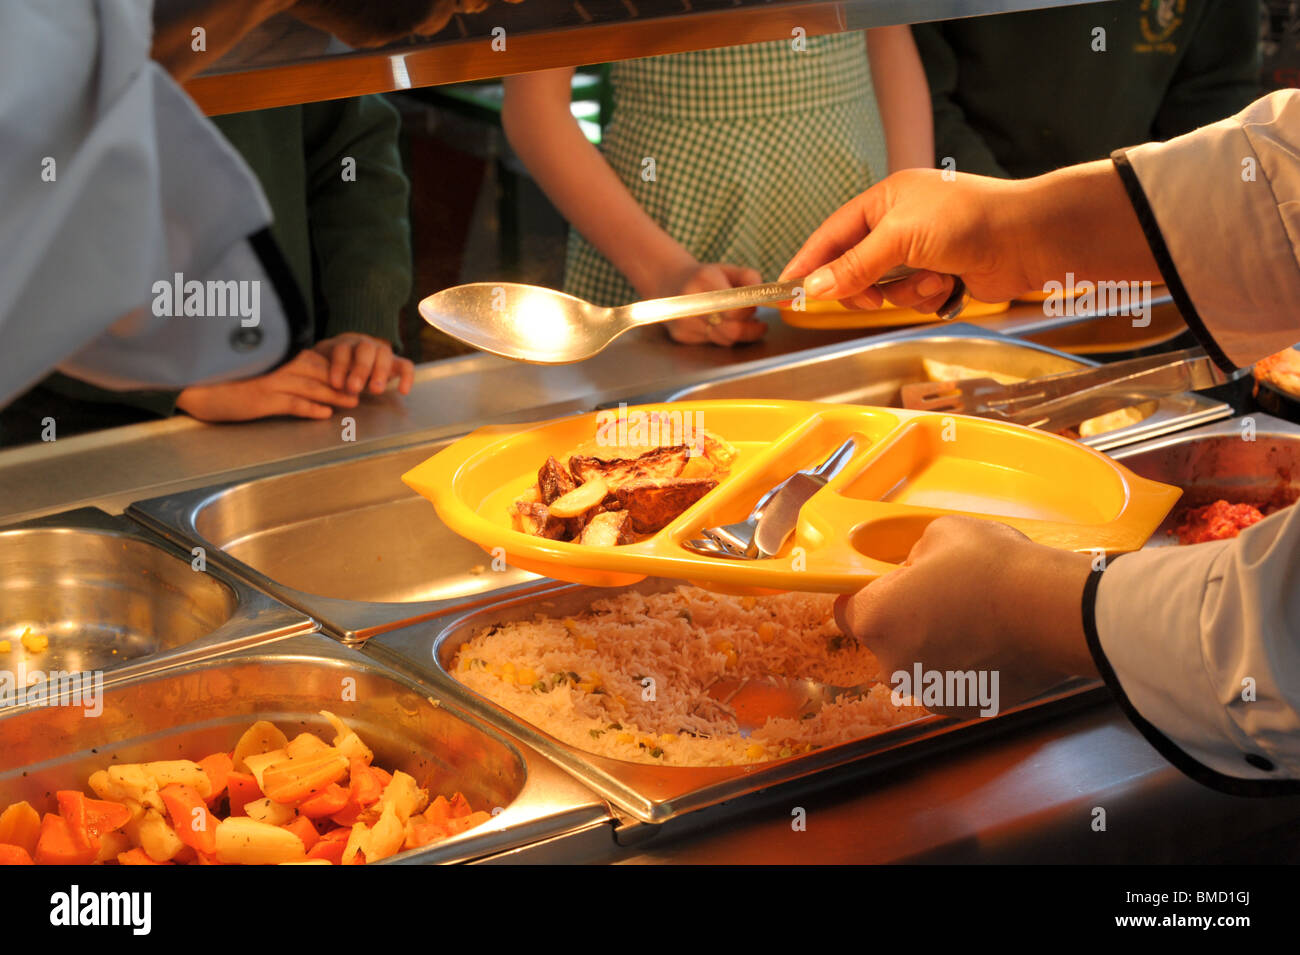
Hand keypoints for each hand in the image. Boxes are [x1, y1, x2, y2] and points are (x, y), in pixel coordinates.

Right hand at [176, 349, 358, 421]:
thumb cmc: (224, 378)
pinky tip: (325, 414)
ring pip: (311, 387)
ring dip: (334, 395)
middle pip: (318, 371)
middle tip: (361, 388)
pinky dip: (311, 408)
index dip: (335, 367)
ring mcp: (270, 381)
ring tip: (352, 402)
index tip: (352, 373)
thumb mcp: (254, 366)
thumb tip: (301, 371)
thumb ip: (277, 364)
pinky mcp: (263, 399)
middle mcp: (276, 364)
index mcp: (275, 354)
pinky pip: (293, 404)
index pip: (312, 358)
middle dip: (342, 380)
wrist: (196, 388)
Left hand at [313, 333, 413, 396]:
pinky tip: (403, 391)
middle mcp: (363, 345)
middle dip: (359, 369)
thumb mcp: (321, 366)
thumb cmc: (334, 368)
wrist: (354, 357)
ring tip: (375, 391)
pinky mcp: (396, 362)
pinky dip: (407, 377)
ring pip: (384, 355)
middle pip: (364, 350)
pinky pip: (406, 365)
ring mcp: (382, 352)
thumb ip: (315, 370)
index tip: (336, 384)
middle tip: (354, 388)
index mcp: (343, 345)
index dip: (339, 367)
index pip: (342, 350)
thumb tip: (296, 372)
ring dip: (379, 373)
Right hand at [650, 263, 768, 345]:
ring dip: (736, 333)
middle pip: (730, 330)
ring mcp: (683, 320)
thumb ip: (750, 279)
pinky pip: (711, 343)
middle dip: (749, 330)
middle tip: (759, 326)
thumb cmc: (706, 277)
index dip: (749, 313)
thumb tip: (765, 295)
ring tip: (739, 323)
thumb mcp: (728, 270)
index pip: (735, 308)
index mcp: (705, 279)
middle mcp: (691, 300)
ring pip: (723, 339)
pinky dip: (720, 336)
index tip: (756, 311)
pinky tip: (719, 325)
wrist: (669, 282)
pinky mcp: (680, 334)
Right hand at [780, 161, 1158, 313]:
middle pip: (855, 268)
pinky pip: (913, 297)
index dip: (809, 263)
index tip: (786, 289)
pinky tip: (950, 285)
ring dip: (905, 292)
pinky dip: (928, 297)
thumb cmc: (967, 219)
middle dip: (866, 287)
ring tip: (931, 280)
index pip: (831, 235)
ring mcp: (921, 250)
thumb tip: (814, 288)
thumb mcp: (899, 238)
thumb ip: (853, 266)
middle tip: (873, 300)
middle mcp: (899, 223)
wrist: (1028, 238)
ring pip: (886, 288)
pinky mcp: (941, 273)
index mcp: (884, 200)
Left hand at [833, 515, 1097, 714]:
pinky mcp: (965, 708)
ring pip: (920, 664)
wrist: (1054, 612)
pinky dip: (965, 667)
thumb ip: (912, 556)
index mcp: (875, 619)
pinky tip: (993, 642)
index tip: (884, 588)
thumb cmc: (994, 569)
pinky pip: (953, 682)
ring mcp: (929, 693)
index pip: (846, 612)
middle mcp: (893, 665)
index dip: (865, 596)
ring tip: (976, 618)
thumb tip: (915, 568)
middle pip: (885, 640)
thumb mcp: (939, 534)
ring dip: (936, 646)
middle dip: (906, 620)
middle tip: (944, 596)